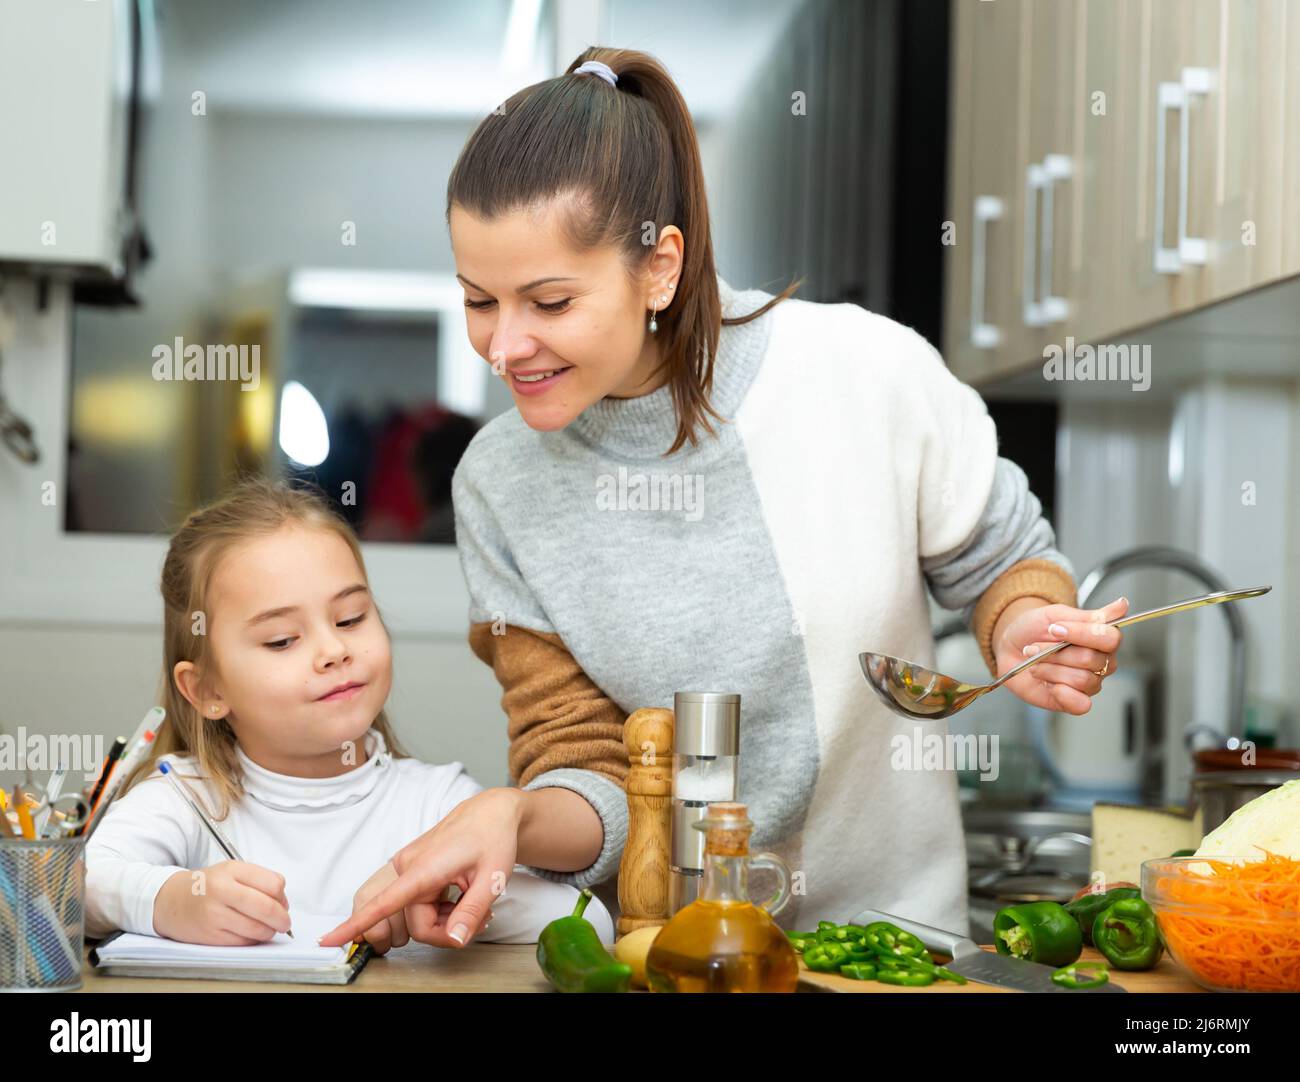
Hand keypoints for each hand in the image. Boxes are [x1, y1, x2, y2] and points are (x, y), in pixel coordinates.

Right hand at [152, 860, 292, 944]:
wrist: (170, 900)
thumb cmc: (208, 886)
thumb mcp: (232, 871)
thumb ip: (259, 881)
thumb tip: (283, 904)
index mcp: (232, 870)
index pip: (273, 884)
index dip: (283, 897)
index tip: (283, 903)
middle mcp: (222, 891)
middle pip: (267, 908)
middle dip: (282, 919)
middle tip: (285, 923)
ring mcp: (215, 914)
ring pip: (256, 929)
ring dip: (269, 932)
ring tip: (268, 929)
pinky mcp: (210, 935)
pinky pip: (242, 942)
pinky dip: (252, 940)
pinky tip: (249, 934)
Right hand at [318, 787, 520, 948]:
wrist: (490, 813)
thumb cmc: (493, 839)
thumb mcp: (493, 878)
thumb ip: (472, 912)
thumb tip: (454, 940)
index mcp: (423, 868)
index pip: (383, 903)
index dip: (355, 925)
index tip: (327, 940)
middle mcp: (407, 867)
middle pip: (412, 923)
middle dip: (443, 931)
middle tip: (474, 921)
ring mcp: (406, 868)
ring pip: (412, 916)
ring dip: (439, 922)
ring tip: (468, 908)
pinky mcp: (409, 870)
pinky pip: (413, 904)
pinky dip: (435, 912)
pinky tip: (457, 903)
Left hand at [993, 596, 1127, 713]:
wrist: (1010, 648)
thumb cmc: (1033, 630)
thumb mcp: (1056, 615)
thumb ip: (1088, 616)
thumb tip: (1123, 606)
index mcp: (1102, 639)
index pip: (1111, 638)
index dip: (1082, 634)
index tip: (1055, 628)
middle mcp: (1101, 663)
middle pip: (1090, 659)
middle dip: (1055, 652)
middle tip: (1036, 647)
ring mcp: (1089, 683)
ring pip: (1081, 679)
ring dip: (1050, 669)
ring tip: (1036, 662)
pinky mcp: (1074, 701)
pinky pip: (1081, 704)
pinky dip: (1062, 694)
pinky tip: (1048, 684)